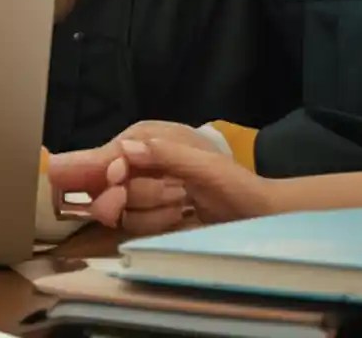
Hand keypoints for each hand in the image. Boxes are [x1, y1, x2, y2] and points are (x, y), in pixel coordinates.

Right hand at [48, 121, 222, 229]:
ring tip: (181, 204)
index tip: (118, 183)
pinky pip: (131, 225)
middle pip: (102, 185)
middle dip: (133, 195)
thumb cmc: (236, 184)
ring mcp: (139, 189)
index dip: (105, 172)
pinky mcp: (146, 214)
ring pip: (117, 208)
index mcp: (146, 138)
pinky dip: (155, 223)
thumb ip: (165, 155)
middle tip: (168, 197)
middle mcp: (136, 161)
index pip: (106, 155)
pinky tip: (178, 217)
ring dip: (150, 211)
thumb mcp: (206, 165)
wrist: (259, 215)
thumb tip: (125, 150)